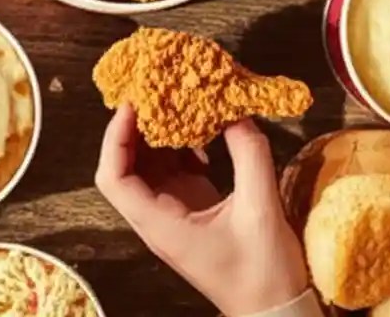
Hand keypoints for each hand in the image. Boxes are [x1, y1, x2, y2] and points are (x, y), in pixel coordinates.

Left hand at [95, 106, 307, 315]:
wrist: (275, 312)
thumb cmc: (263, 273)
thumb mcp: (260, 210)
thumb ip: (249, 156)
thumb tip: (237, 112)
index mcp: (160, 224)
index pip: (114, 177)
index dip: (115, 138)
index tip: (134, 104)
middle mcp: (157, 218)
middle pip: (126, 167)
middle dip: (136, 129)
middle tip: (156, 94)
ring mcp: (172, 214)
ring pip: (149, 167)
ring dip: (159, 136)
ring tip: (178, 105)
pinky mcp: (191, 211)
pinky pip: (173, 173)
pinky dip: (181, 150)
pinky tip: (204, 139)